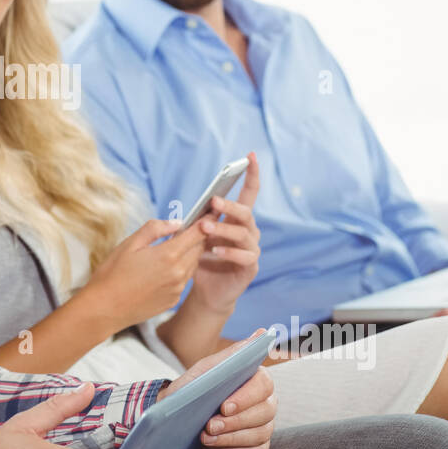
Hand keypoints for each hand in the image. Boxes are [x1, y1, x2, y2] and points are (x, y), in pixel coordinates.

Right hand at [80, 215, 207, 331]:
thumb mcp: (130, 243)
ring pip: (192, 264)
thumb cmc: (113, 273)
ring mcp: (177, 289)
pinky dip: (179, 270)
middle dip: (198, 237)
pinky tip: (163, 269)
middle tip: (193, 227)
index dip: (207, 221)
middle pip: (199, 249)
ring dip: (189, 254)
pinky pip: (182, 280)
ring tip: (175, 247)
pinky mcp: (173, 300)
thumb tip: (176, 223)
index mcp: (168, 255)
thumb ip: (155, 229)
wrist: (105, 308)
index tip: (212, 212)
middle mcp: (178, 273)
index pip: (198, 233)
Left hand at [157, 329, 276, 448]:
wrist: (173, 424)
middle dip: (236, 421)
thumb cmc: (190, 393)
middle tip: (209, 425)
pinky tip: (214, 447)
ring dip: (231, 437)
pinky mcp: (255, 448)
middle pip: (266, 411)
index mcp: (253, 379)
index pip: (264, 384)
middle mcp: (264, 402)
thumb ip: (231, 355)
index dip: (246, 397)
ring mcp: (262, 426)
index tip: (224, 406)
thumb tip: (262, 332)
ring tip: (206, 437)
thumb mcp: (204, 372)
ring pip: (261, 433)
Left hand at [186, 152, 261, 314]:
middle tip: (212, 202)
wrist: (207, 292)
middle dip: (229, 206)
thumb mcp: (197, 238)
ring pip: (244, 233)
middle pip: (246, 212)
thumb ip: (199, 223)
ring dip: (224, 229)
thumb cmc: (201, 260)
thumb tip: (195, 210)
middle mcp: (248, 231)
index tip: (249, 156)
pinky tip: (214, 251)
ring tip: (205, 229)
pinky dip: (229, 252)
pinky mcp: (250, 267)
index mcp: (237, 220)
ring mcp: (252, 249)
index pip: (249, 193)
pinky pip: (245, 256)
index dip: (251, 175)